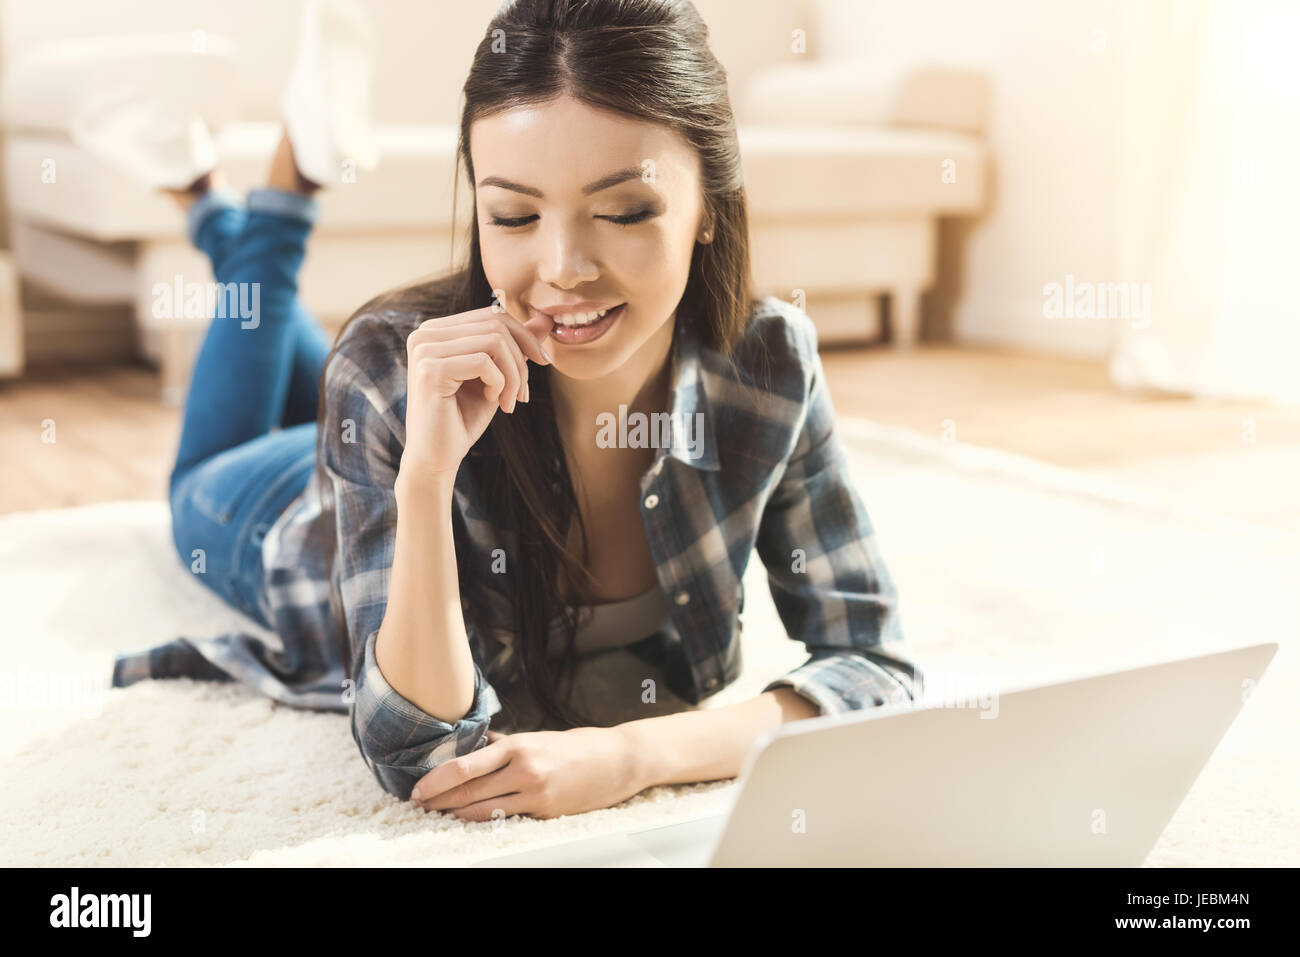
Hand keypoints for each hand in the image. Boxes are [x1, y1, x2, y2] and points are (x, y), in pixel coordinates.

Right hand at [401, 304, 552, 481]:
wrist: (437, 458)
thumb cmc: (463, 417)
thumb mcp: (497, 376)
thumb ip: (515, 346)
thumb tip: (545, 319)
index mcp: (437, 331)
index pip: (492, 315)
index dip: (524, 338)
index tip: (541, 364)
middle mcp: (425, 334)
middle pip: (496, 324)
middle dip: (521, 359)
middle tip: (523, 394)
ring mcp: (424, 349)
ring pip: (494, 340)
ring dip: (514, 375)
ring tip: (509, 400)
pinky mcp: (430, 369)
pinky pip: (483, 361)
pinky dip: (499, 383)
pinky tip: (492, 401)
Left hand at [410, 727, 643, 820]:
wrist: (618, 761)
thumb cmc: (576, 746)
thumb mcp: (537, 736)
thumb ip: (505, 743)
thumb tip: (474, 743)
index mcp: (519, 745)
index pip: (466, 766)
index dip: (436, 781)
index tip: (417, 788)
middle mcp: (524, 770)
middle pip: (468, 792)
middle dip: (438, 801)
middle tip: (417, 806)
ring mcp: (535, 795)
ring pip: (482, 812)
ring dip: (455, 816)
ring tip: (437, 816)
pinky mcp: (545, 813)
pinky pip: (506, 819)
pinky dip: (483, 821)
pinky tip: (468, 822)